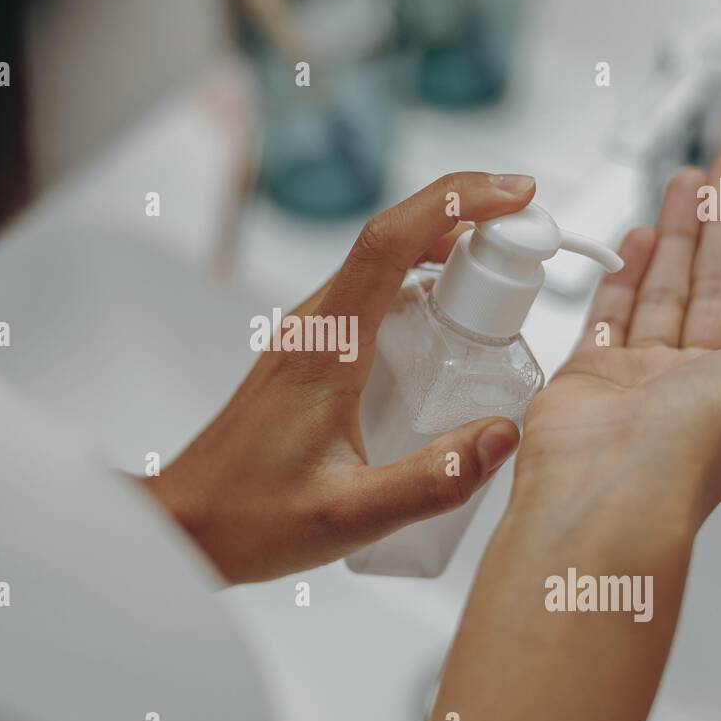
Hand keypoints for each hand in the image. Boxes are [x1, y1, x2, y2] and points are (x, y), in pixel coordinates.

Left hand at [146, 173, 539, 582]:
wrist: (187, 526)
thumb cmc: (249, 520)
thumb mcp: (350, 516)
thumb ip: (432, 480)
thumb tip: (505, 434)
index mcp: (325, 348)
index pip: (390, 241)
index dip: (456, 200)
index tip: (517, 194)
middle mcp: (316, 326)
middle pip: (397, 242)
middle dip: (471, 227)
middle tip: (533, 257)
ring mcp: (312, 337)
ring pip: (387, 269)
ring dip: (448, 262)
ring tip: (506, 298)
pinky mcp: (314, 355)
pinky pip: (376, 302)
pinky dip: (423, 296)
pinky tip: (452, 342)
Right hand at [418, 155, 720, 720]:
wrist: (615, 478)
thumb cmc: (701, 439)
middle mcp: (700, 378)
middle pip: (719, 283)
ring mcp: (644, 375)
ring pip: (669, 289)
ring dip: (681, 233)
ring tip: (684, 181)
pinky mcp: (593, 372)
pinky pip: (613, 313)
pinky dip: (627, 274)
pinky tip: (641, 237)